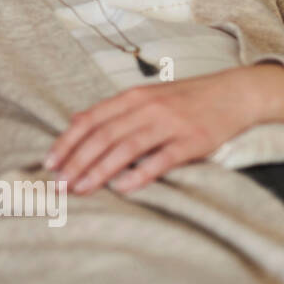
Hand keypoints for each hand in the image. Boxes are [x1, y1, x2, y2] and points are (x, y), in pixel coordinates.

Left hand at [44, 65, 283, 195]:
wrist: (234, 94)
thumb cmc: (185, 99)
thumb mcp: (145, 96)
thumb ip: (112, 110)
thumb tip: (75, 120)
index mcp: (131, 97)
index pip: (90, 120)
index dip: (67, 142)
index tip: (49, 163)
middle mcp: (147, 108)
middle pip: (103, 136)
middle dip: (76, 161)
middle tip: (58, 184)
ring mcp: (170, 124)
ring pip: (126, 148)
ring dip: (99, 170)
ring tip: (80, 189)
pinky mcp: (192, 142)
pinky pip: (162, 160)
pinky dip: (140, 174)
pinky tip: (123, 189)